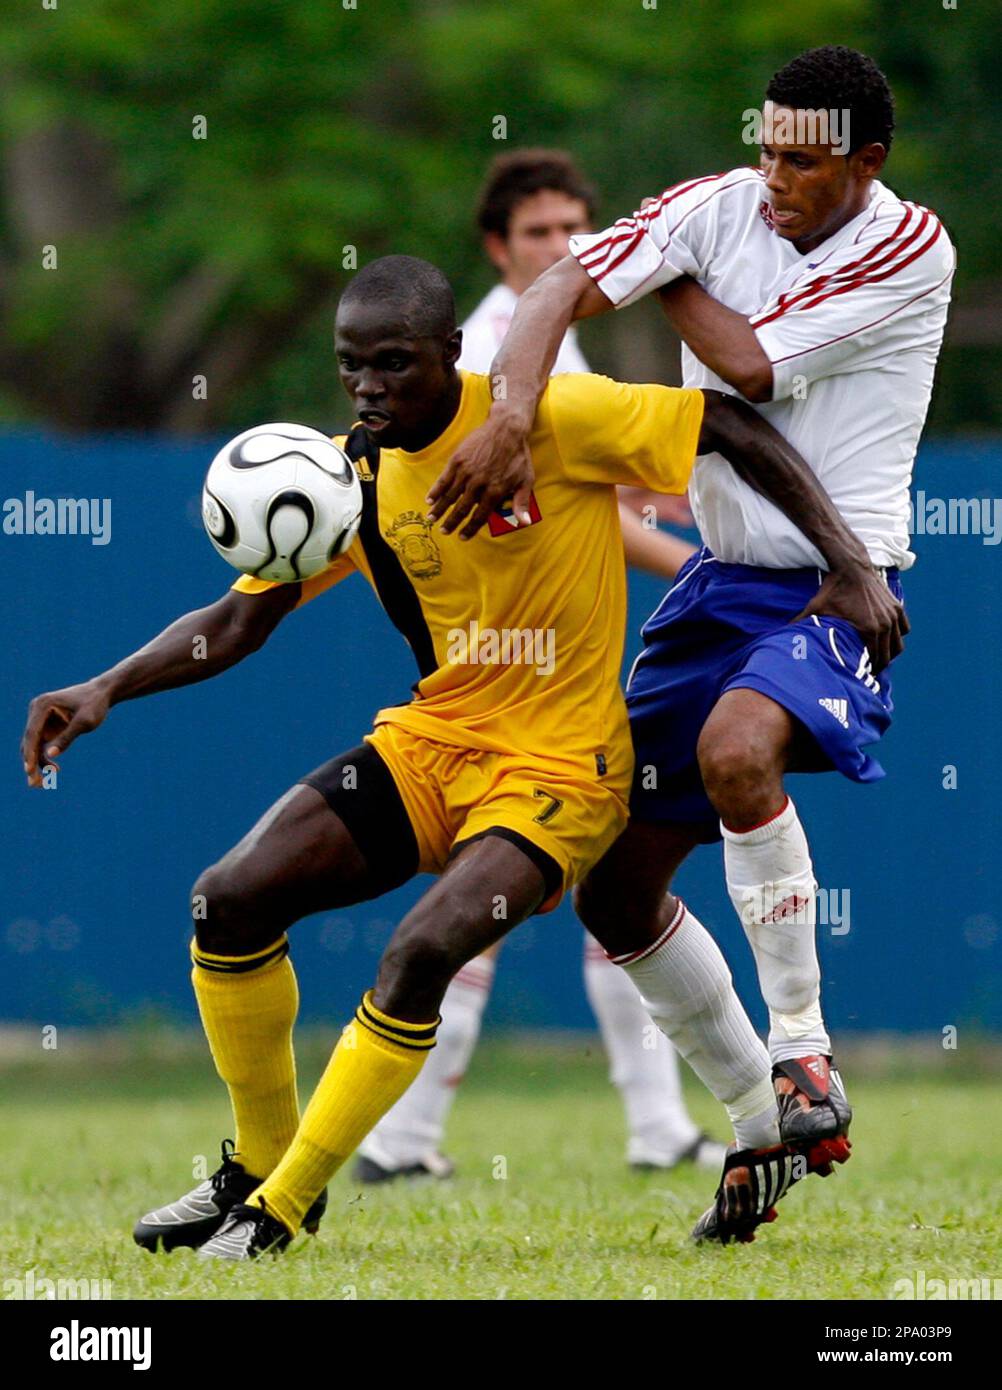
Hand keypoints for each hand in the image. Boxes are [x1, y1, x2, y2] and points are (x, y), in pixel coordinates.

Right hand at [21, 679, 111, 786]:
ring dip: (37, 763)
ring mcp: (40, 718)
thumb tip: (50, 754)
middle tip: (36, 784)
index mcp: (42, 705)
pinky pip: (41, 745)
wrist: (101, 694)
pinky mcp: (46, 725)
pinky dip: (44, 758)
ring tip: (44, 783)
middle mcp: (37, 710)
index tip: (29, 771)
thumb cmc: (95, 704)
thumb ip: (68, 737)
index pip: (32, 733)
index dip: (30, 753)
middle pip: (29, 741)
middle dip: (31, 762)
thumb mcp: (85, 722)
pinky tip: (55, 770)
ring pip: (33, 745)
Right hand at [426, 405, 535, 538]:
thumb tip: (525, 523)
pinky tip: (429, 500)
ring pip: (450, 496)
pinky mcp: (457, 460)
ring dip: (439, 509)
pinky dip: (436, 490)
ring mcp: (466, 471)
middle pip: (462, 508)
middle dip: (451, 522)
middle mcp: (479, 484)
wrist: (507, 428)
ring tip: (431, 519)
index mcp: (495, 491)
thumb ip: (521, 503)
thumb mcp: (526, 480)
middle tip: (444, 531)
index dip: (470, 528)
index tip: (462, 537)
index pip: (480, 516)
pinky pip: (444, 479)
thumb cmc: (518, 456)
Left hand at [794, 565, 909, 673]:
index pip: (873, 660)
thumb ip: (801, 625)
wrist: (850, 567)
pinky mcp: (897, 607)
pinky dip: (897, 635)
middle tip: (867, 670)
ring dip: (889, 652)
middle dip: (877, 665)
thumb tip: (781, 639)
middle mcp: (885, 624)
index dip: (866, 669)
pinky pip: (904, 628)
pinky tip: (886, 638)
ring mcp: (893, 615)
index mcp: (869, 630)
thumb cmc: (833, 589)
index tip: (860, 674)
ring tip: (877, 657)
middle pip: (887, 656)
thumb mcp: (815, 609)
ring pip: (897, 645)